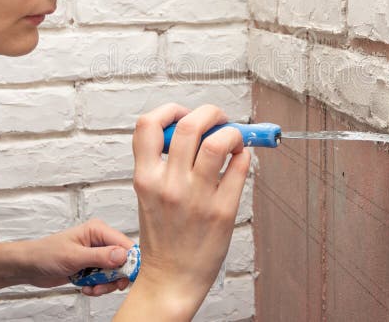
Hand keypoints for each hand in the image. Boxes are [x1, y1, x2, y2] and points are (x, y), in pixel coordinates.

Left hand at [21, 219, 134, 295]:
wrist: (29, 266)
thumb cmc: (47, 254)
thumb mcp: (74, 256)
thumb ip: (100, 257)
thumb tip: (123, 256)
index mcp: (98, 230)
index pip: (125, 244)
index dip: (130, 261)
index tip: (127, 277)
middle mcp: (100, 241)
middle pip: (122, 260)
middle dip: (115, 277)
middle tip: (104, 287)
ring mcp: (96, 255)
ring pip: (114, 272)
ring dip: (105, 284)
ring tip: (91, 289)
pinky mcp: (92, 267)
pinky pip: (104, 279)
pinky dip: (98, 287)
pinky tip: (85, 288)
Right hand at [127, 103, 250, 317]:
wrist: (172, 277)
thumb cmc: (163, 235)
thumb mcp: (148, 194)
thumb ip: (162, 162)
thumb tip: (192, 129)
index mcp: (145, 178)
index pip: (148, 125)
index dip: (169, 110)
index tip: (182, 113)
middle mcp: (169, 184)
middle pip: (190, 125)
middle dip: (209, 112)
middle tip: (217, 118)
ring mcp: (197, 197)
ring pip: (218, 142)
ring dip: (231, 131)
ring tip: (232, 139)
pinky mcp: (222, 210)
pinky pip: (239, 167)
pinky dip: (243, 154)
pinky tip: (239, 159)